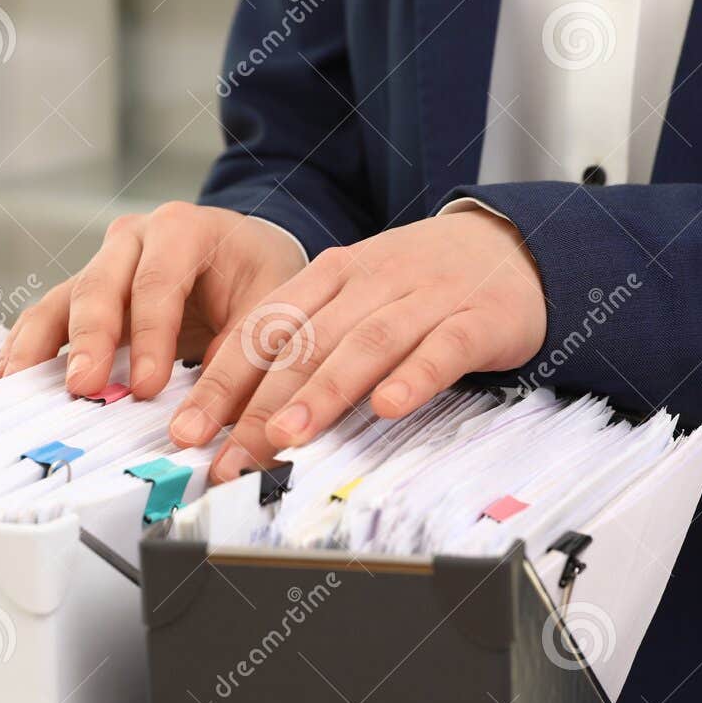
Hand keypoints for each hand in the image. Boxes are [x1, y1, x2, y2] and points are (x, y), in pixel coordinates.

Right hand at [0, 204, 306, 396]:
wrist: (244, 250)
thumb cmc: (257, 275)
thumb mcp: (272, 304)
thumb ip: (245, 352)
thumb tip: (213, 411)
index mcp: (182, 230)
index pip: (157, 283)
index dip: (150, 337)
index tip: (148, 388)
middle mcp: (132, 240)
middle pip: (98, 286)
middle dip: (88, 341)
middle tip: (83, 388)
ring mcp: (101, 265)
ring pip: (61, 300)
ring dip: (39, 346)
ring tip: (19, 386)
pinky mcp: (85, 295)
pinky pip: (48, 318)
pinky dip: (28, 349)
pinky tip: (9, 379)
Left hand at [169, 209, 547, 481]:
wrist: (512, 245)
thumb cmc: (417, 286)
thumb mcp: (351, 299)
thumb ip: (301, 345)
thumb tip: (235, 412)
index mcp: (327, 277)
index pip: (262, 331)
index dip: (221, 383)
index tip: (189, 432)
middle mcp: (369, 282)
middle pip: (304, 345)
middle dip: (258, 405)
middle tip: (227, 457)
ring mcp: (424, 297)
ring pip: (364, 344)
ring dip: (322, 394)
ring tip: (287, 437)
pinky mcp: (477, 317)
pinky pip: (440, 348)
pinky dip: (413, 378)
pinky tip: (389, 408)